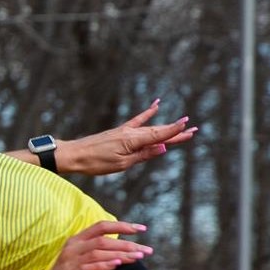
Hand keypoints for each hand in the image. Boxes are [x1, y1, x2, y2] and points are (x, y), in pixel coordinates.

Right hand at [29, 220, 151, 269]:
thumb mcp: (82, 263)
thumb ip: (97, 254)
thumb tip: (123, 252)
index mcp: (77, 240)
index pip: (102, 226)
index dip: (122, 226)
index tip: (142, 229)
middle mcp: (73, 247)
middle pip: (104, 239)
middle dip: (128, 244)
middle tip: (147, 250)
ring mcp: (70, 260)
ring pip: (99, 251)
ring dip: (122, 254)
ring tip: (139, 258)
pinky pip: (90, 267)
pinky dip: (105, 265)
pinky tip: (118, 265)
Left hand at [59, 100, 195, 175]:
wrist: (75, 155)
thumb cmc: (96, 163)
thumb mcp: (122, 164)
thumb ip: (143, 155)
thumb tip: (163, 148)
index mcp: (133, 141)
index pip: (159, 137)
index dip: (175, 133)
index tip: (189, 128)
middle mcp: (131, 133)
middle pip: (158, 132)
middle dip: (176, 131)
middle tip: (194, 129)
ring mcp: (125, 130)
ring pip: (151, 128)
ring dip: (166, 126)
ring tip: (182, 122)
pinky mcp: (119, 131)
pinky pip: (137, 120)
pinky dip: (147, 113)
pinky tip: (156, 104)